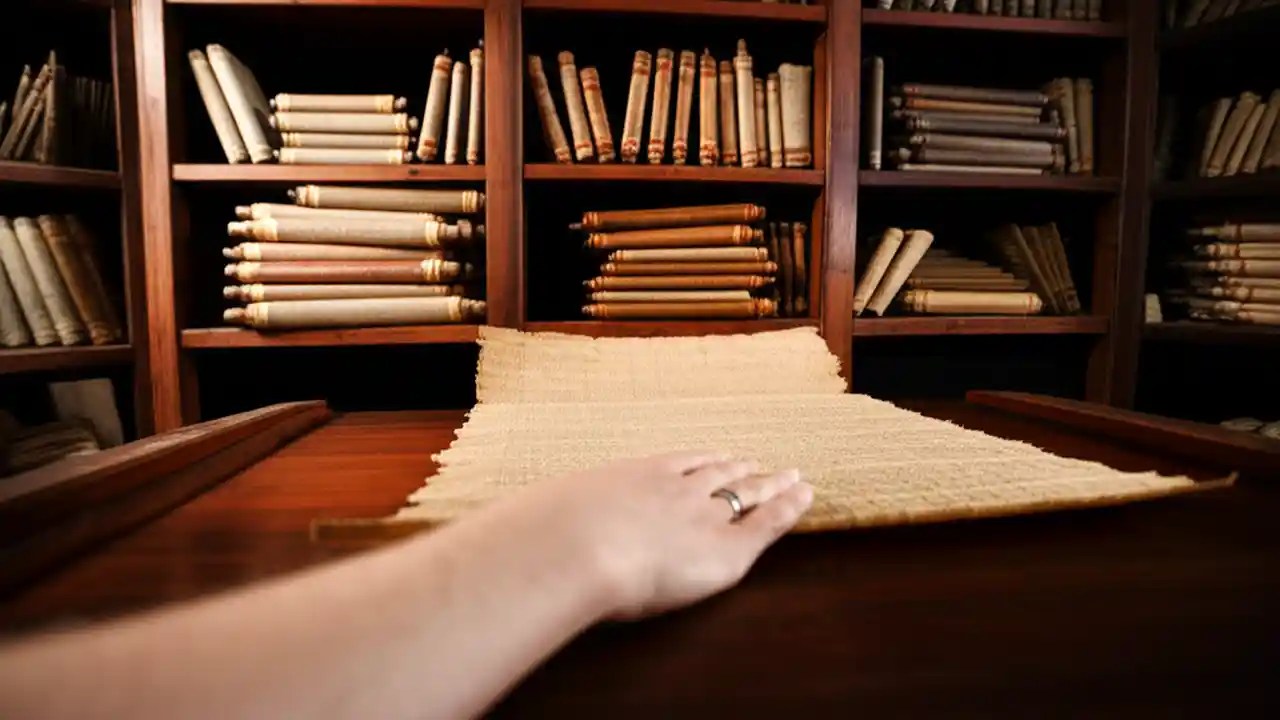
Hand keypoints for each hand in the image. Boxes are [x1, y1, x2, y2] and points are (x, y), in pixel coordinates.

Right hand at [503, 452, 812, 620]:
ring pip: (747, 491)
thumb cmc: (553, 536)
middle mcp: (677, 487)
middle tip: (758, 462)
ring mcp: (704, 511)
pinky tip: (805, 495)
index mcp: (637, 475)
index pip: (681, 464)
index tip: (715, 457)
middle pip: (720, 473)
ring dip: (771, 483)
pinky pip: (767, 521)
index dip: (703, 462)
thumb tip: (529, 526)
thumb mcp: (551, 517)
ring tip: (790, 477)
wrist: (579, 546)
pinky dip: (789, 506)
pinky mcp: (727, 546)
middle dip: (741, 468)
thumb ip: (553, 518)